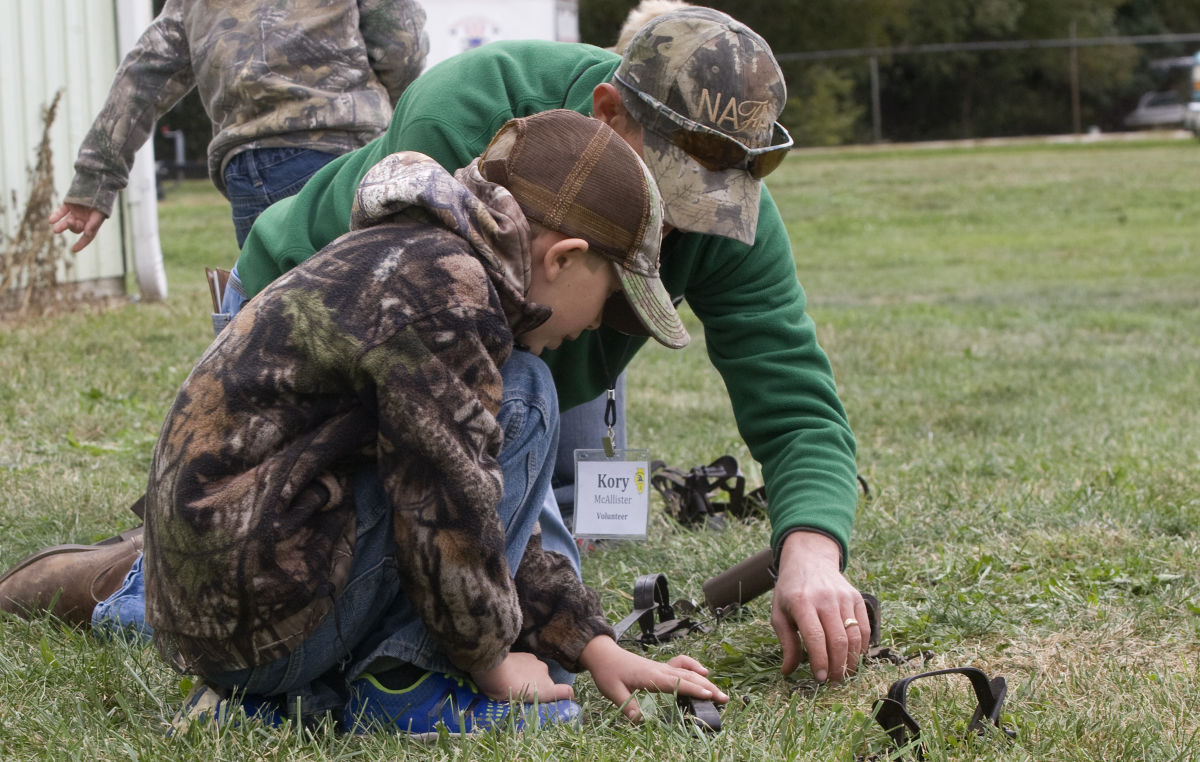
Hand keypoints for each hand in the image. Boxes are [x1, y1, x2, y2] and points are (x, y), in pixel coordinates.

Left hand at [49, 203, 106, 252]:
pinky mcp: (69, 205)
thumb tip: (86, 233)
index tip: (74, 249)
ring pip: (67, 222)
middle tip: (72, 222)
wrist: (97, 185)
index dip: (81, 243)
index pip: (88, 236)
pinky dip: (56, 216)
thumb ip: (93, 224)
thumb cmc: (101, 200)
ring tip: (56, 230)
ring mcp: (75, 212)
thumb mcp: (100, 214)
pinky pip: (61, 212)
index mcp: (93, 224)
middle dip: (73, 227)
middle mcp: (83, 219)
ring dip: (61, 226)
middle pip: (76, 228)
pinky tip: (51, 220)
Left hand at [470, 651, 574, 702]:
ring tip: (515, 681)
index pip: (567, 691)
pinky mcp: (529, 655)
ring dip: (531, 677)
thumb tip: (525, 701)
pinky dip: (526, 668)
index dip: (568, 696)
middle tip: (523, 693)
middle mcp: (546, 674)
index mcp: (546, 689)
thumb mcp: (515, 703)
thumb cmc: (503, 690)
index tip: (566, 699)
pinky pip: (531, 664)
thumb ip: (525, 700)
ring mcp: (538, 663)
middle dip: (539, 688)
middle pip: (547, 683)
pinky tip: (513, 670)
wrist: (494, 668)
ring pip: (539, 673)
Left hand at [578, 635, 728, 721]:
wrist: (603, 654)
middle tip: (725, 699)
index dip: (694, 690)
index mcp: (651, 675)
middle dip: (708, 688)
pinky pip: (681, 664)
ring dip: (705, 681)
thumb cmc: (607, 672)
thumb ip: (627, 705)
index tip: (710, 696)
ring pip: (688, 673)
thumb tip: (639, 721)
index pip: (677, 683)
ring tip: (720, 692)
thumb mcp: (613, 691)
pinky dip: (694, 666)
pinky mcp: (660, 667)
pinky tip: (703, 671)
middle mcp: (660, 670)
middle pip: (689, 678)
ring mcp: (661, 667)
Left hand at [770, 530, 870, 682]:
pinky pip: (864, 628)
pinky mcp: (857, 598)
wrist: (809, 560)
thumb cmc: (790, 591)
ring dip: (852, 660)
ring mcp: (844, 597)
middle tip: (834, 681)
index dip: (820, 661)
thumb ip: (787, 643)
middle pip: (838, 640)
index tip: (820, 679)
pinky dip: (862, 647)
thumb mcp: (779, 613)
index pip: (815, 637)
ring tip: (844, 673)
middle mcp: (825, 598)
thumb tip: (788, 672)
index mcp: (802, 602)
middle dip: (838, 666)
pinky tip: (853, 657)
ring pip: (854, 636)